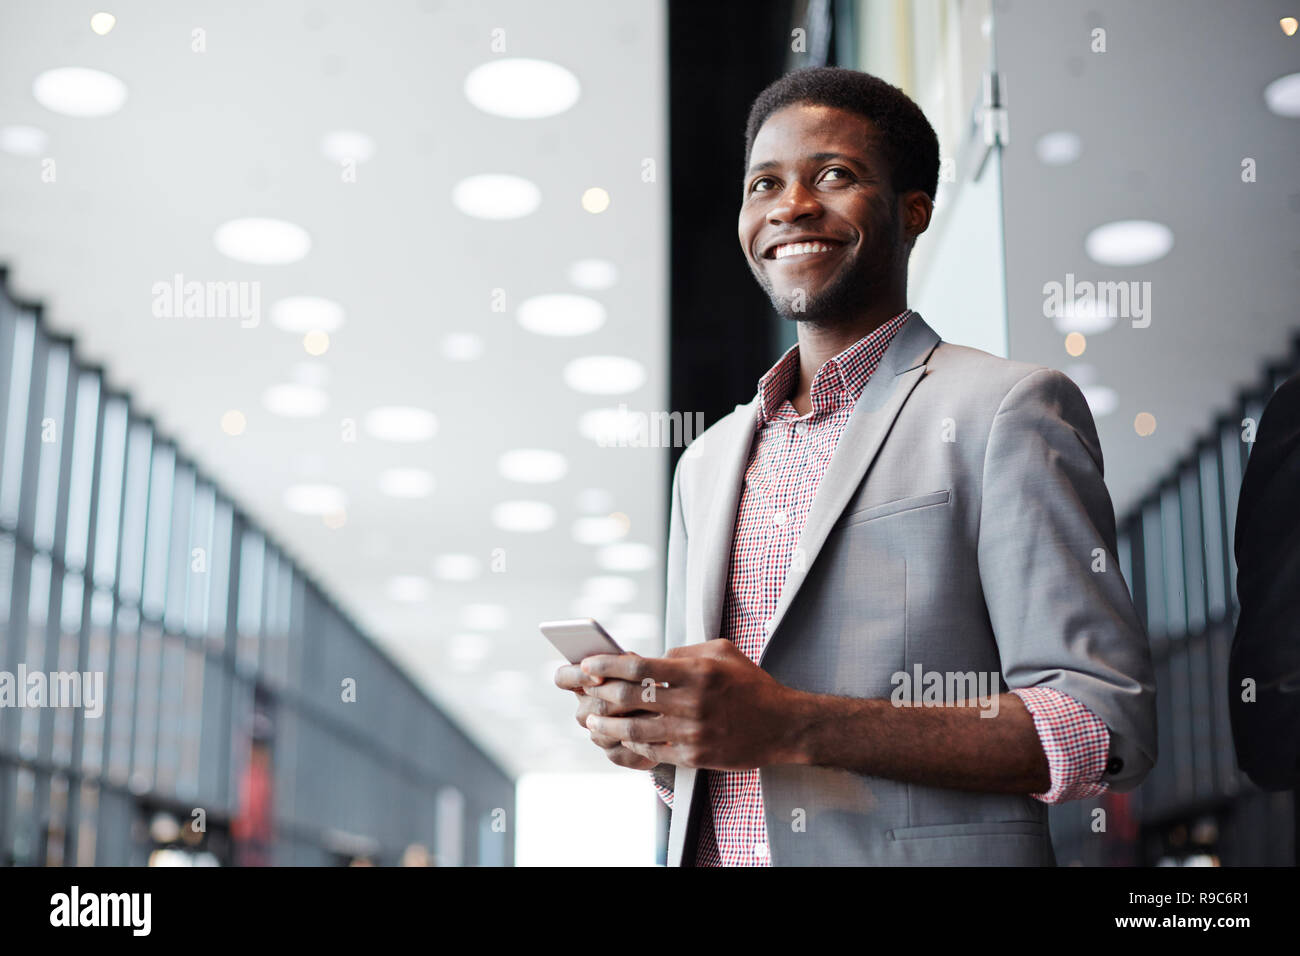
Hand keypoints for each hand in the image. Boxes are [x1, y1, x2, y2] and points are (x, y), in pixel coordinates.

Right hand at [553, 660, 657, 769]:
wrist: (670, 718)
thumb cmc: (650, 685)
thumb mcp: (641, 668)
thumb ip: (627, 664)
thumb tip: (625, 662)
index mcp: (584, 683)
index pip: (564, 677)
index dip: (577, 677)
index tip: (598, 677)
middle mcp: (585, 710)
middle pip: (590, 707)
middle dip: (618, 699)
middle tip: (645, 692)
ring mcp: (597, 733)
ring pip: (605, 730)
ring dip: (632, 720)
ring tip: (657, 712)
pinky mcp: (615, 754)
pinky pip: (621, 751)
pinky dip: (641, 742)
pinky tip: (658, 734)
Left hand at [579, 639, 808, 769]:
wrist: (784, 726)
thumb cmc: (751, 684)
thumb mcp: (722, 652)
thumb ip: (683, 653)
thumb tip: (646, 659)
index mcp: (697, 672)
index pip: (639, 667)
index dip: (607, 665)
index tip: (587, 663)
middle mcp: (693, 702)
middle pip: (630, 699)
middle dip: (599, 694)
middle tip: (582, 691)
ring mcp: (693, 733)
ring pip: (635, 730)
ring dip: (607, 726)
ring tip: (591, 721)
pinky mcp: (696, 757)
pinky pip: (652, 752)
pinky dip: (630, 745)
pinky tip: (619, 739)